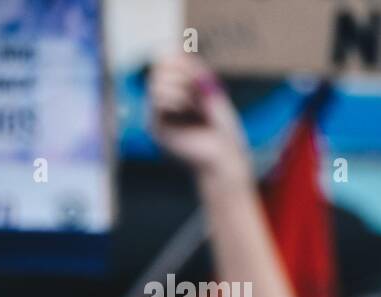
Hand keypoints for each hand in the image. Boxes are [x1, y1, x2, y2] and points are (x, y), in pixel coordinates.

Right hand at [148, 53, 250, 183]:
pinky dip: (175, 98)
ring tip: (194, 105)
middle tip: (199, 93)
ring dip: (181, 88)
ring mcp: (157, 116)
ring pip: (157, 82)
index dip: (181, 61)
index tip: (201, 74)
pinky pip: (157, 99)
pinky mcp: (155, 127)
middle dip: (183, 75)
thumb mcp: (213, 96)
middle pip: (160, 68)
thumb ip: (195, 74)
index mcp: (177, 95)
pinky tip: (185, 109)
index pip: (168, 63)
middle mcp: (164, 104)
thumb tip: (176, 51)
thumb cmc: (224, 133)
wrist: (225, 161)